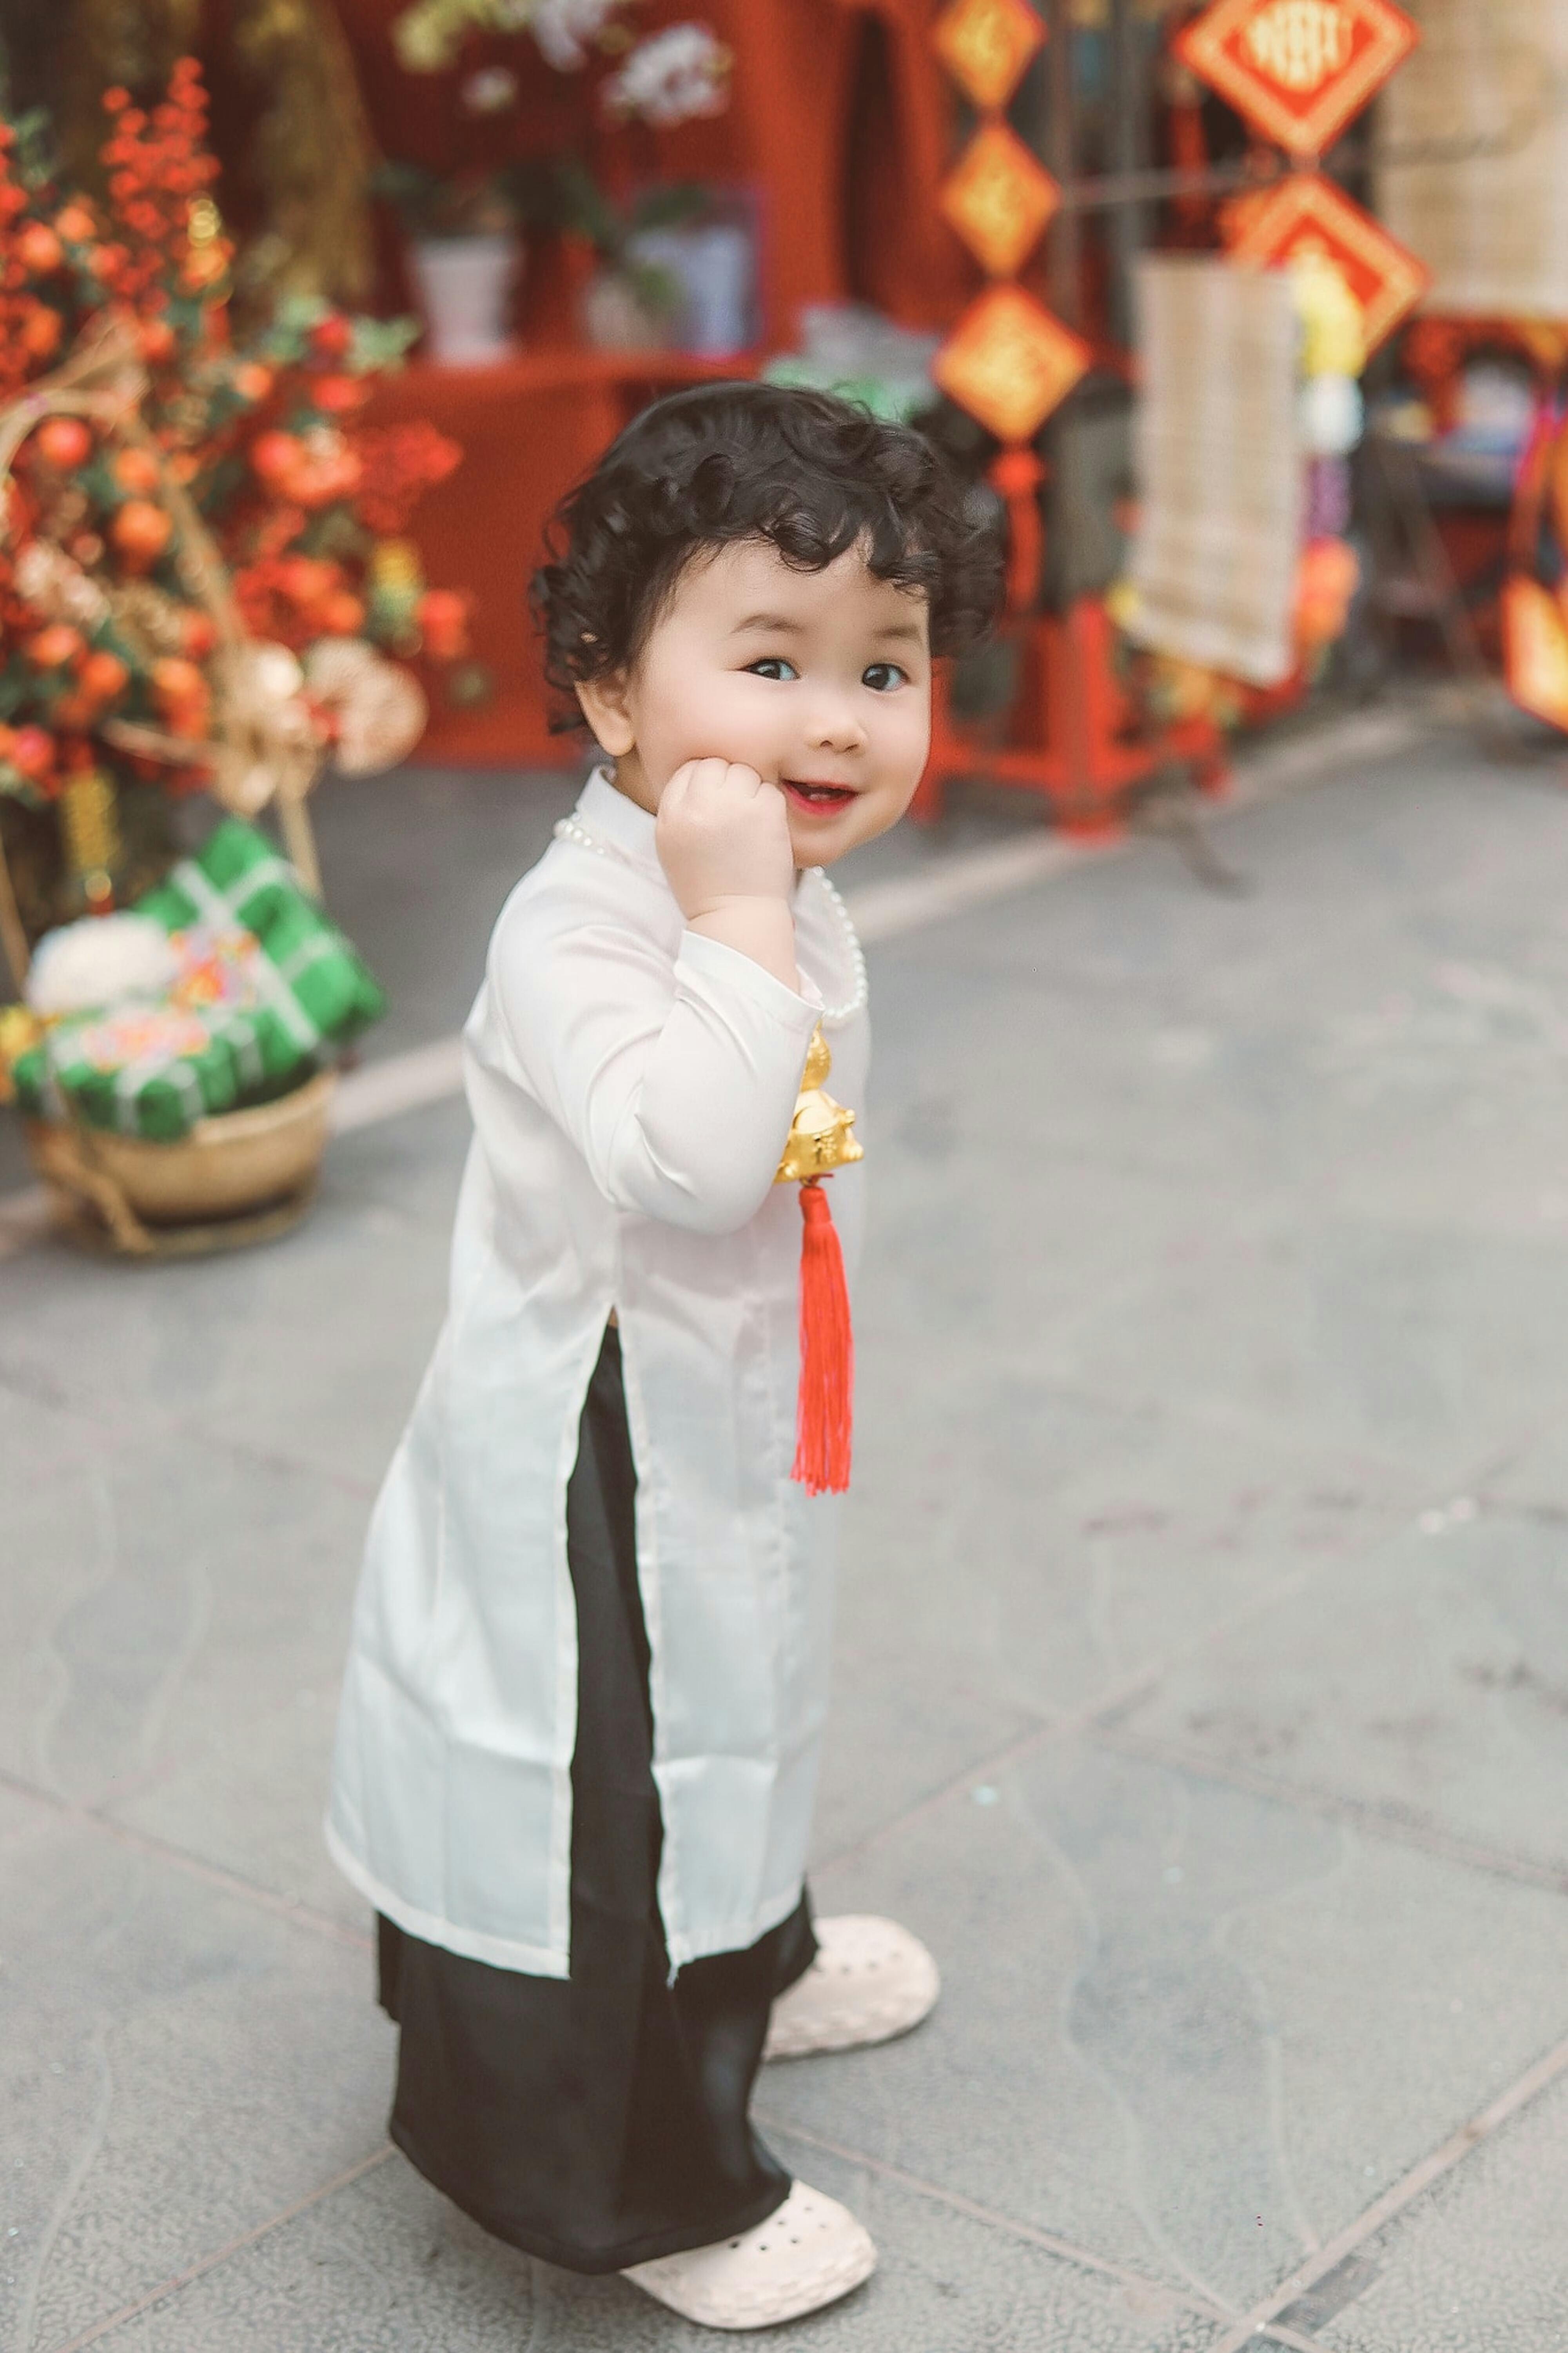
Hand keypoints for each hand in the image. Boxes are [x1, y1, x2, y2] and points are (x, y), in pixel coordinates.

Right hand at [656, 759, 797, 990]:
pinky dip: (770, 807)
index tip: (715, 806)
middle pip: (714, 765)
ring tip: (749, 826)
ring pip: (744, 772)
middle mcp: (697, 806)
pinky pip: (769, 790)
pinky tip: (764, 833)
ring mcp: (731, 806)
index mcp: (670, 815)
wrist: (736, 917)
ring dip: (750, 792)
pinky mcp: (763, 811)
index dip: (704, 784)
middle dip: (727, 783)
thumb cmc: (707, 886)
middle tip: (735, 816)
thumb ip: (681, 809)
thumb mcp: (675, 846)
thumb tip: (702, 774)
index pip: (688, 770)